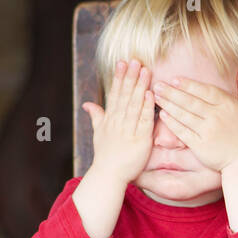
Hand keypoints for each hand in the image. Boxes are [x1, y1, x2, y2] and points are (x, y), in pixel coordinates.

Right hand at [82, 59, 154, 185]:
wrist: (108, 177)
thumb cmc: (105, 156)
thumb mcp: (98, 133)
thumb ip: (96, 116)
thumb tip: (87, 104)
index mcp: (109, 120)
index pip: (114, 95)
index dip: (118, 78)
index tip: (122, 62)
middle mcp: (117, 123)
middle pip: (124, 96)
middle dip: (130, 78)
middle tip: (135, 60)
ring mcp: (128, 132)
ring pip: (134, 105)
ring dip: (140, 87)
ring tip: (145, 70)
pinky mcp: (140, 141)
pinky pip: (144, 122)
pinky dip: (147, 108)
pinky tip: (150, 94)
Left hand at [152, 69, 237, 172]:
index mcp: (226, 105)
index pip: (204, 91)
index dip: (188, 85)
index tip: (174, 79)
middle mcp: (216, 116)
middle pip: (191, 101)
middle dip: (172, 93)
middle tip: (157, 85)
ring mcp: (208, 131)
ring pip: (185, 115)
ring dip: (169, 105)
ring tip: (156, 97)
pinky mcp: (200, 146)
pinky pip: (183, 132)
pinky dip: (172, 123)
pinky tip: (163, 115)